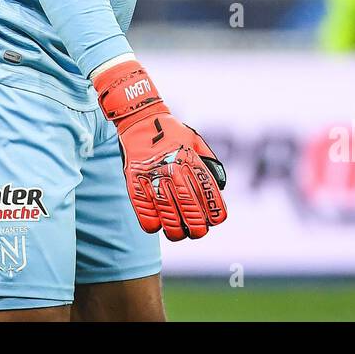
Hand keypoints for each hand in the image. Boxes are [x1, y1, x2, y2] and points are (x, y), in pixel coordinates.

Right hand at [92, 60, 226, 239]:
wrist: (139, 120)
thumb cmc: (172, 132)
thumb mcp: (195, 140)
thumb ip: (208, 163)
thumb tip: (219, 188)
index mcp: (191, 160)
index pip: (210, 195)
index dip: (216, 213)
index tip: (216, 220)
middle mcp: (174, 170)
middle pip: (191, 211)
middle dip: (198, 228)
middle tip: (198, 232)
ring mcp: (153, 177)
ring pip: (168, 216)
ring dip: (175, 231)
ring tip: (178, 233)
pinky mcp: (135, 182)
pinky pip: (145, 212)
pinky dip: (152, 224)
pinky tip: (158, 226)